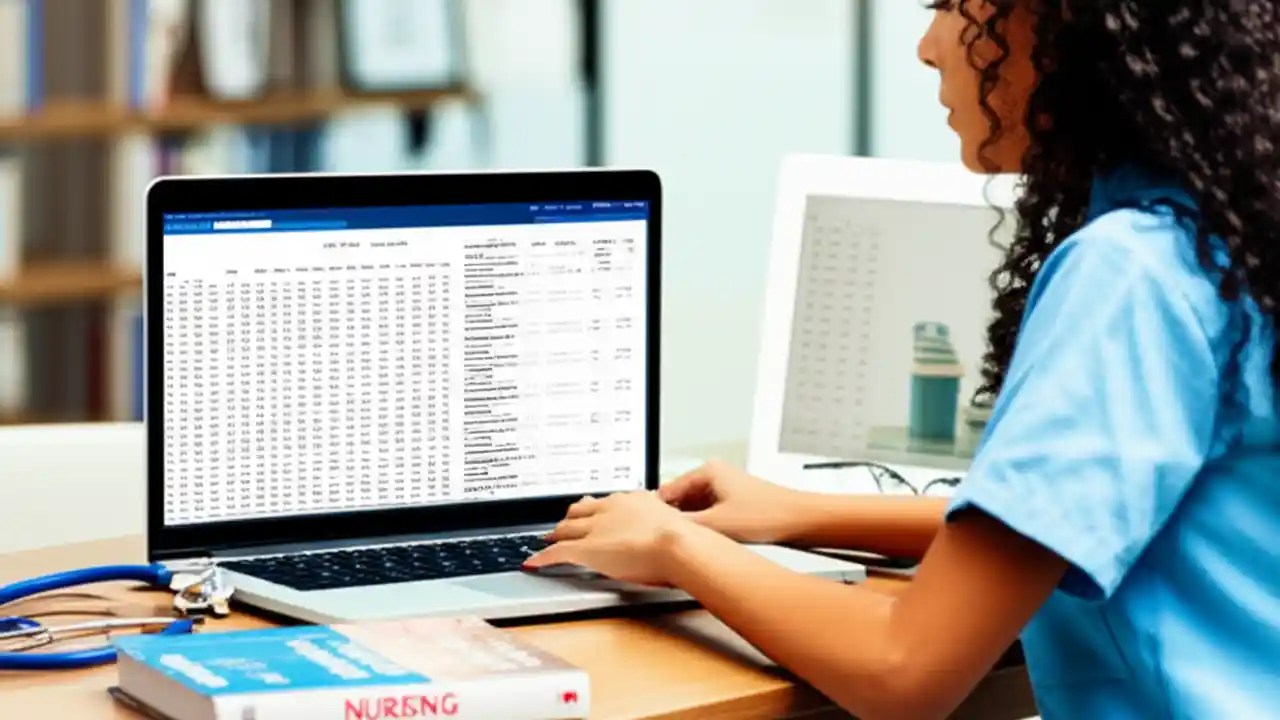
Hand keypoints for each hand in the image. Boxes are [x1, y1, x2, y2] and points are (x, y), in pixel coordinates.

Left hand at [522, 492, 694, 587]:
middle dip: (569, 519)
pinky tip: (534, 562)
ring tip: (548, 540)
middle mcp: (608, 509)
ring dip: (555, 535)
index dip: (592, 509)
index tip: (589, 511)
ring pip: (566, 529)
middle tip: (563, 526)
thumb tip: (670, 523)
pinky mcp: (586, 549)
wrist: (677, 543)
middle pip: (579, 511)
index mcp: (629, 501)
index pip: (603, 503)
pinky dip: (542, 557)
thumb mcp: (672, 519)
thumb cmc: (683, 537)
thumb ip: (663, 519)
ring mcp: (595, 528)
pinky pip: (557, 551)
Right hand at [658, 460, 803, 543]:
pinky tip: (703, 544)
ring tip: (687, 544)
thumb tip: (659, 531)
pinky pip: (707, 515)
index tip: (648, 530)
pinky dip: (703, 528)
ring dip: (690, 526)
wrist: (800, 520)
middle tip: (665, 540)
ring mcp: (724, 490)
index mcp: (707, 471)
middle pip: (679, 501)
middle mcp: (714, 476)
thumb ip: (684, 527)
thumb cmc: (768, 514)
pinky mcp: (733, 504)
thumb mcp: (717, 524)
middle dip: (674, 520)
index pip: (666, 491)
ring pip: (694, 510)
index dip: (656, 513)